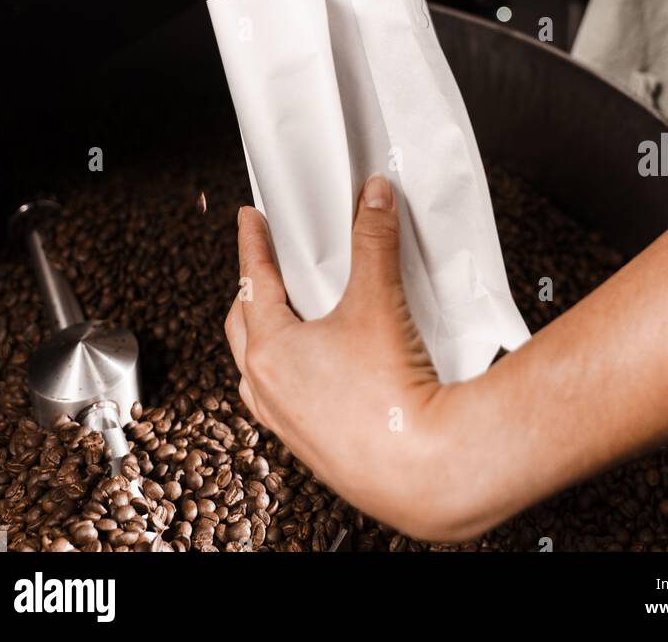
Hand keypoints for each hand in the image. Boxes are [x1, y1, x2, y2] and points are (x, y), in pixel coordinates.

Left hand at [225, 175, 461, 539]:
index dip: (253, 244)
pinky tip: (319, 370)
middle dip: (252, 290)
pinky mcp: (313, 446)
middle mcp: (268, 389)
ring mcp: (287, 423)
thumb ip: (374, 240)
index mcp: (270, 350)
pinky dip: (290, 376)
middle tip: (266, 263)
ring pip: (259, 370)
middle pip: (244, 326)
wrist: (423, 470)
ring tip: (288, 317)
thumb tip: (373, 197)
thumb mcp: (378, 300)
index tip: (251, 220)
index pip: (252, 281)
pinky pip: (285, 402)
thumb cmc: (389, 395)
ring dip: (265, 337)